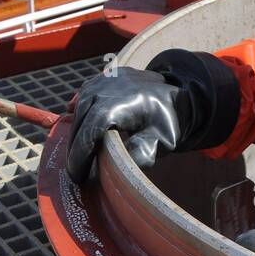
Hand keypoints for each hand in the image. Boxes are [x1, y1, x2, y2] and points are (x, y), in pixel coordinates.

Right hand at [67, 66, 192, 182]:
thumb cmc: (169, 120)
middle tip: (77, 174)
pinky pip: (82, 100)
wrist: (179, 94)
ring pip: (78, 112)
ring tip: (79, 158)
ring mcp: (101, 81)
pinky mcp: (100, 79)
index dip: (80, 156)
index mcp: (117, 104)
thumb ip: (140, 153)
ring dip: (76, 135)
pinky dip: (79, 118)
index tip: (77, 176)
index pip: (88, 133)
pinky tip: (79, 135)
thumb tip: (117, 168)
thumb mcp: (161, 141)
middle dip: (75, 150)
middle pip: (80, 123)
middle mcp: (104, 89)